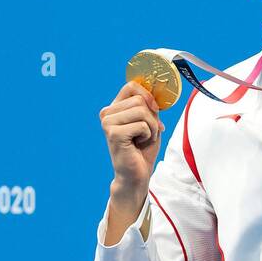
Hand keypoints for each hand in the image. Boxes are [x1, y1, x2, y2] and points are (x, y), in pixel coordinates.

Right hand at [99, 79, 164, 211]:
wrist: (136, 174)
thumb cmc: (143, 149)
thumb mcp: (149, 122)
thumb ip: (149, 106)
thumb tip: (153, 93)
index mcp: (114, 108)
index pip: (132, 86)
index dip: (148, 95)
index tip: (155, 110)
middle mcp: (107, 113)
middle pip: (140, 99)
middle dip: (152, 117)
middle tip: (147, 133)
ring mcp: (108, 123)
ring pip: (142, 111)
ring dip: (152, 127)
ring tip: (144, 138)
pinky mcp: (114, 134)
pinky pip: (142, 125)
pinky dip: (148, 135)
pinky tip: (139, 144)